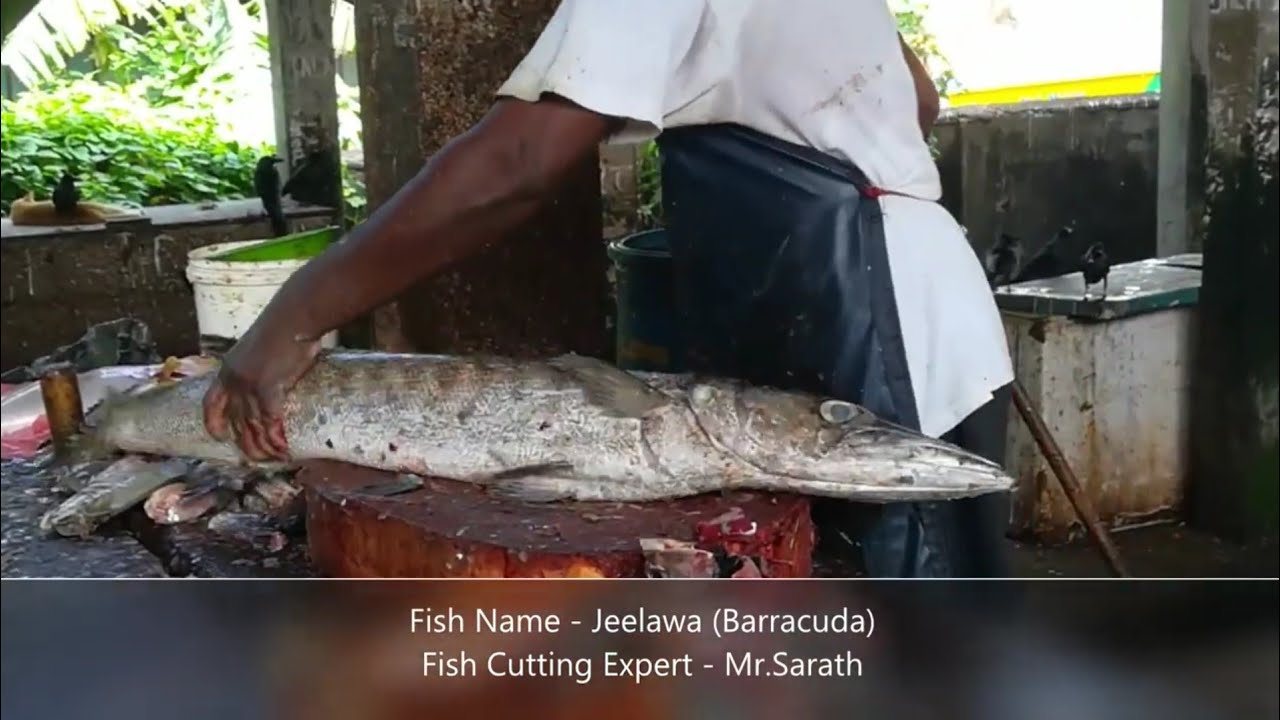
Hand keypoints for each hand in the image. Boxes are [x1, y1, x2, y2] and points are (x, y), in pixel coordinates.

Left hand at [202, 322, 321, 461]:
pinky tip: (283, 449)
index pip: (211, 402)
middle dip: (243, 442)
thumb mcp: (258, 347)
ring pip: (252, 426)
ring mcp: (249, 386)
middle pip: (234, 420)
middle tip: (253, 458)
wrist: (293, 317)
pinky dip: (276, 438)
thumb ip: (257, 365)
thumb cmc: (283, 326)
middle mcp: (234, 381)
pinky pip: (270, 421)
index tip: (217, 435)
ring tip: (271, 459)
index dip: (213, 421)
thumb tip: (270, 374)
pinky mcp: (269, 389)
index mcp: (228, 369)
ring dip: (262, 446)